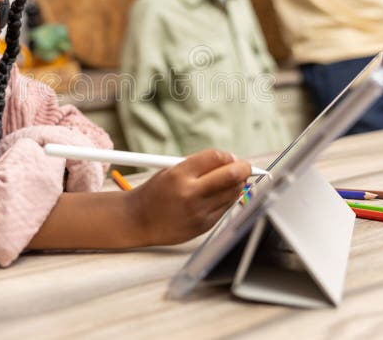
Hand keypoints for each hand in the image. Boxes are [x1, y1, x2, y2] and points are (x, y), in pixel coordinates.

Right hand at [127, 149, 251, 245]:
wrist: (137, 221)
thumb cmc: (154, 193)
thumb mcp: (170, 170)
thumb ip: (198, 165)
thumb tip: (229, 161)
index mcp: (179, 175)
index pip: (216, 157)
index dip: (228, 156)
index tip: (230, 157)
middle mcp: (190, 193)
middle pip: (231, 175)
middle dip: (243, 168)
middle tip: (245, 167)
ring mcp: (198, 212)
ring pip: (233, 193)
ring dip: (237, 184)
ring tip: (230, 181)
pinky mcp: (204, 226)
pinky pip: (226, 208)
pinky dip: (228, 199)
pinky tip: (220, 196)